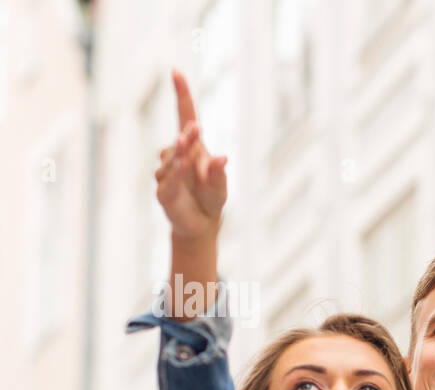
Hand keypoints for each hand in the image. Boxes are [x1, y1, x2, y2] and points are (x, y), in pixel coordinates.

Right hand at [155, 70, 226, 241]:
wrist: (201, 225)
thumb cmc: (211, 199)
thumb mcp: (221, 186)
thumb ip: (219, 173)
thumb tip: (223, 158)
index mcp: (193, 147)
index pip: (184, 115)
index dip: (181, 94)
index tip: (176, 71)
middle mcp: (177, 155)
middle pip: (180, 139)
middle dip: (187, 136)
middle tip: (196, 129)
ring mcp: (167, 171)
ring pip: (172, 159)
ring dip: (182, 157)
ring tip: (192, 161)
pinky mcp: (163, 190)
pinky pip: (168, 178)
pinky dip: (175, 172)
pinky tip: (182, 165)